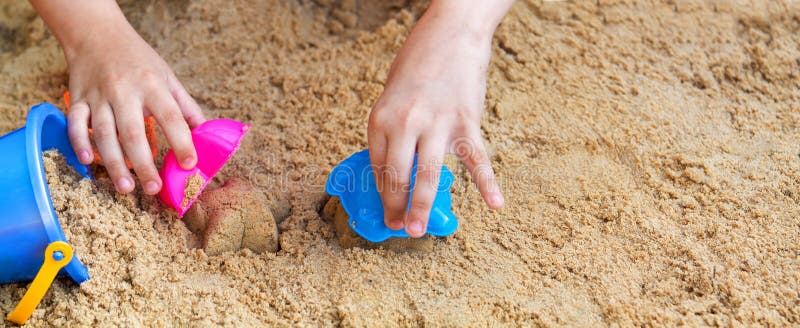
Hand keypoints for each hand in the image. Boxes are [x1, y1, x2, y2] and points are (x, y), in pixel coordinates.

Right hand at [62, 14, 204, 194]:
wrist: (97, 34)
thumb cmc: (138, 60)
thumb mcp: (167, 77)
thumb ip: (186, 106)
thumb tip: (206, 133)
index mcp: (152, 85)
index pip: (171, 116)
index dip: (181, 141)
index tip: (190, 164)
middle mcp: (124, 91)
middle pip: (133, 132)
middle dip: (144, 164)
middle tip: (154, 189)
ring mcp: (98, 96)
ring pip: (104, 134)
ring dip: (115, 163)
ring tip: (127, 188)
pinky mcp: (77, 99)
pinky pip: (75, 124)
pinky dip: (80, 143)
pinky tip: (89, 161)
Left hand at [368, 1, 509, 237]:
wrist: (451, 34)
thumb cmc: (418, 64)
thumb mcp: (392, 97)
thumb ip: (394, 131)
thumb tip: (399, 169)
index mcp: (380, 118)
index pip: (377, 167)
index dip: (382, 194)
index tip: (387, 212)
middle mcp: (405, 123)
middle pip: (398, 177)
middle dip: (397, 208)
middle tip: (400, 230)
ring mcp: (437, 123)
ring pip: (427, 175)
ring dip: (421, 206)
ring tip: (417, 231)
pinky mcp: (466, 121)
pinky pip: (477, 159)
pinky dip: (488, 183)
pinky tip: (496, 204)